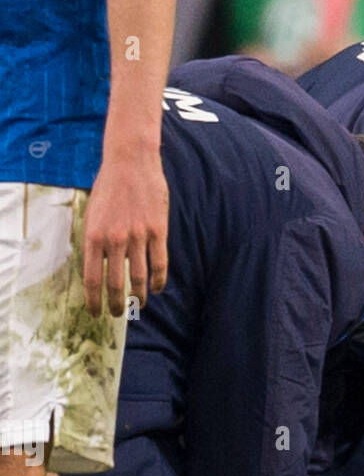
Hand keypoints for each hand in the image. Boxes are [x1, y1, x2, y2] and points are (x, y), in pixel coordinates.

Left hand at [82, 151, 168, 315]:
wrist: (130, 160)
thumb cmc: (109, 186)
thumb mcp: (92, 213)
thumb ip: (94, 240)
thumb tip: (99, 266)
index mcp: (93, 235)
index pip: (92, 279)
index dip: (94, 301)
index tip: (96, 313)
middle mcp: (114, 239)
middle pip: (116, 284)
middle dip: (117, 305)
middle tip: (118, 314)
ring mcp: (137, 236)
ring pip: (139, 278)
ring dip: (139, 297)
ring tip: (139, 304)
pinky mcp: (157, 231)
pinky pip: (159, 264)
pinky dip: (159, 281)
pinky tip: (158, 289)